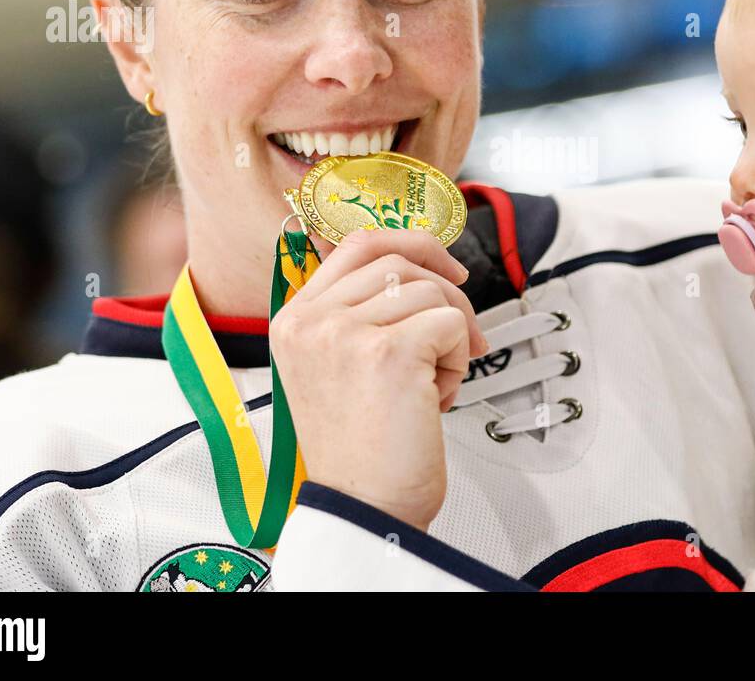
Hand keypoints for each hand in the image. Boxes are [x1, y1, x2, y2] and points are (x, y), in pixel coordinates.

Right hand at [269, 228, 488, 530]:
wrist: (363, 510)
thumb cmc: (360, 452)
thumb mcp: (337, 369)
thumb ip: (361, 318)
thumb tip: (422, 275)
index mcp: (295, 320)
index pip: (355, 245)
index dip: (410, 245)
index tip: (444, 269)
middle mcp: (312, 322)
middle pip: (398, 261)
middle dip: (444, 292)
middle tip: (460, 336)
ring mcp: (345, 333)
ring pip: (430, 292)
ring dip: (450, 335)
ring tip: (432, 382)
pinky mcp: (388, 353)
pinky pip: (449, 324)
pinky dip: (457, 359)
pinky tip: (435, 396)